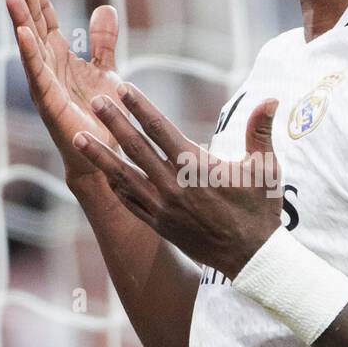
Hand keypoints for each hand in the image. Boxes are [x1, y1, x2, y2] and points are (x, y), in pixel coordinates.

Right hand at [5, 0, 120, 182]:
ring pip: (29, 46)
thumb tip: (105, 8)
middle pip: (32, 23)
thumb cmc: (100, 116)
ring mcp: (44, 84)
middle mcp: (46, 66)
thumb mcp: (105, 70)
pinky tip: (22, 33)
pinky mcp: (49, 103)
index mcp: (58, 55)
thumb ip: (103, 42)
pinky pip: (37, 74)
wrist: (104, 154)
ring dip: (19, 20)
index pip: (43, 16)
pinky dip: (29, 53)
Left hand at [73, 83, 282, 277]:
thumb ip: (261, 132)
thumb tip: (271, 99)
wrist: (251, 259)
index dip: (141, 107)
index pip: (162, 130)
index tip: (123, 87)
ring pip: (124, 176)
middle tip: (94, 101)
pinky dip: (114, 185)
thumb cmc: (260, 211)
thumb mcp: (266, 170)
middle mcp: (174, 187)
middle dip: (114, 122)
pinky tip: (101, 172)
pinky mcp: (159, 225)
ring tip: (77, 138)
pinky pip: (130, 202)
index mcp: (197, 168)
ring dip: (100, 155)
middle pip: (137, 148)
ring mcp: (163, 209)